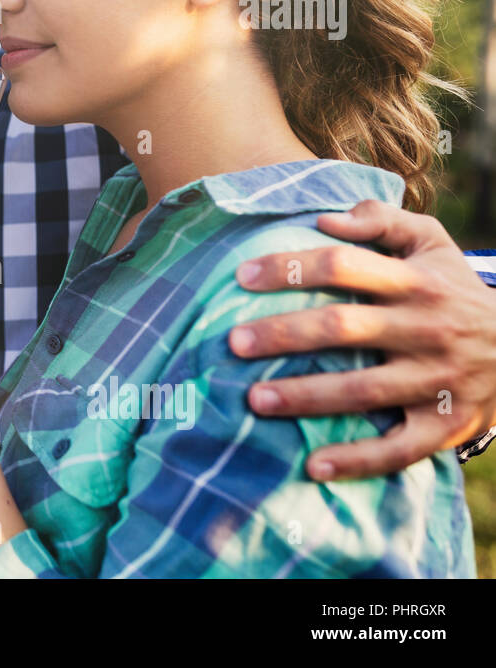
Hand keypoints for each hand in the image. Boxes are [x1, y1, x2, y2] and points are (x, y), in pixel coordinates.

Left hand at [227, 199, 495, 479]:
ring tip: (254, 400)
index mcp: (415, 282)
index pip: (343, 266)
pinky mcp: (445, 426)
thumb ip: (381, 222)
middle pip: (343, 327)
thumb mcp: (432, 243)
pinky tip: (313, 467)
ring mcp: (436, 381)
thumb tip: (325, 219)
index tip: (240, 276)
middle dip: (284, 334)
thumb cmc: (452, 290)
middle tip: (233, 342)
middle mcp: (425, 329)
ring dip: (306, 397)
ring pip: (363, 391)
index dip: (290, 268)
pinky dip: (357, 462)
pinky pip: (398, 449)